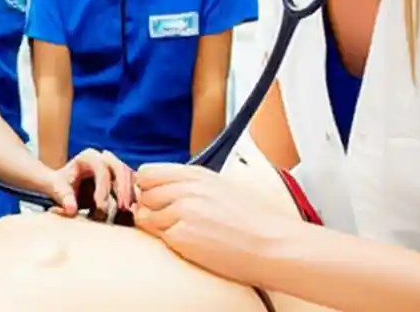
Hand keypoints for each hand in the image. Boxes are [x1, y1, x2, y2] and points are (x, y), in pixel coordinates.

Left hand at [44, 148, 134, 215]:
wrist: (65, 186)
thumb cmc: (61, 186)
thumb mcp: (57, 189)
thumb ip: (64, 197)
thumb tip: (71, 210)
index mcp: (88, 156)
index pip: (101, 168)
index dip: (103, 187)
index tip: (101, 207)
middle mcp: (104, 157)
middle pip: (120, 168)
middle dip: (122, 189)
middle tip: (122, 208)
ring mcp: (115, 166)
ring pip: (129, 175)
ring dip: (130, 193)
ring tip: (127, 211)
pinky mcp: (122, 177)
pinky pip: (133, 183)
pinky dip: (133, 195)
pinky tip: (131, 210)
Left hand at [134, 163, 295, 285]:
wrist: (276, 246)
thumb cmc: (255, 221)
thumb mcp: (221, 188)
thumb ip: (189, 185)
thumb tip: (159, 189)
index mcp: (196, 175)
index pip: (147, 173)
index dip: (148, 188)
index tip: (157, 199)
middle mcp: (185, 189)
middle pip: (142, 195)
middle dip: (150, 208)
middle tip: (171, 221)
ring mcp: (181, 211)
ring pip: (145, 217)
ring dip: (158, 227)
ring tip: (186, 234)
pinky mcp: (181, 235)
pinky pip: (157, 237)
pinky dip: (168, 243)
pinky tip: (191, 245)